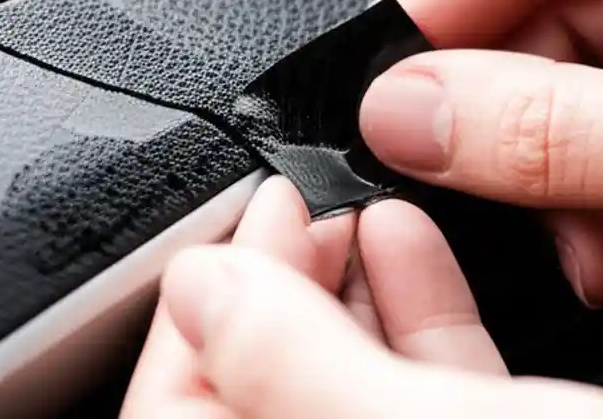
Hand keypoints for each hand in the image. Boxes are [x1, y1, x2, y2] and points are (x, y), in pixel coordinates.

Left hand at [122, 176, 602, 417]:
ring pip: (349, 384)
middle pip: (262, 388)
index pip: (175, 414)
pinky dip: (419, 315)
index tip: (251, 217)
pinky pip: (427, 393)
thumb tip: (199, 283)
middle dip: (280, 284)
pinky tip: (414, 250)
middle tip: (309, 205)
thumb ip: (288, 364)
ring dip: (350, 285)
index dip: (202, 310)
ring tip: (361, 207)